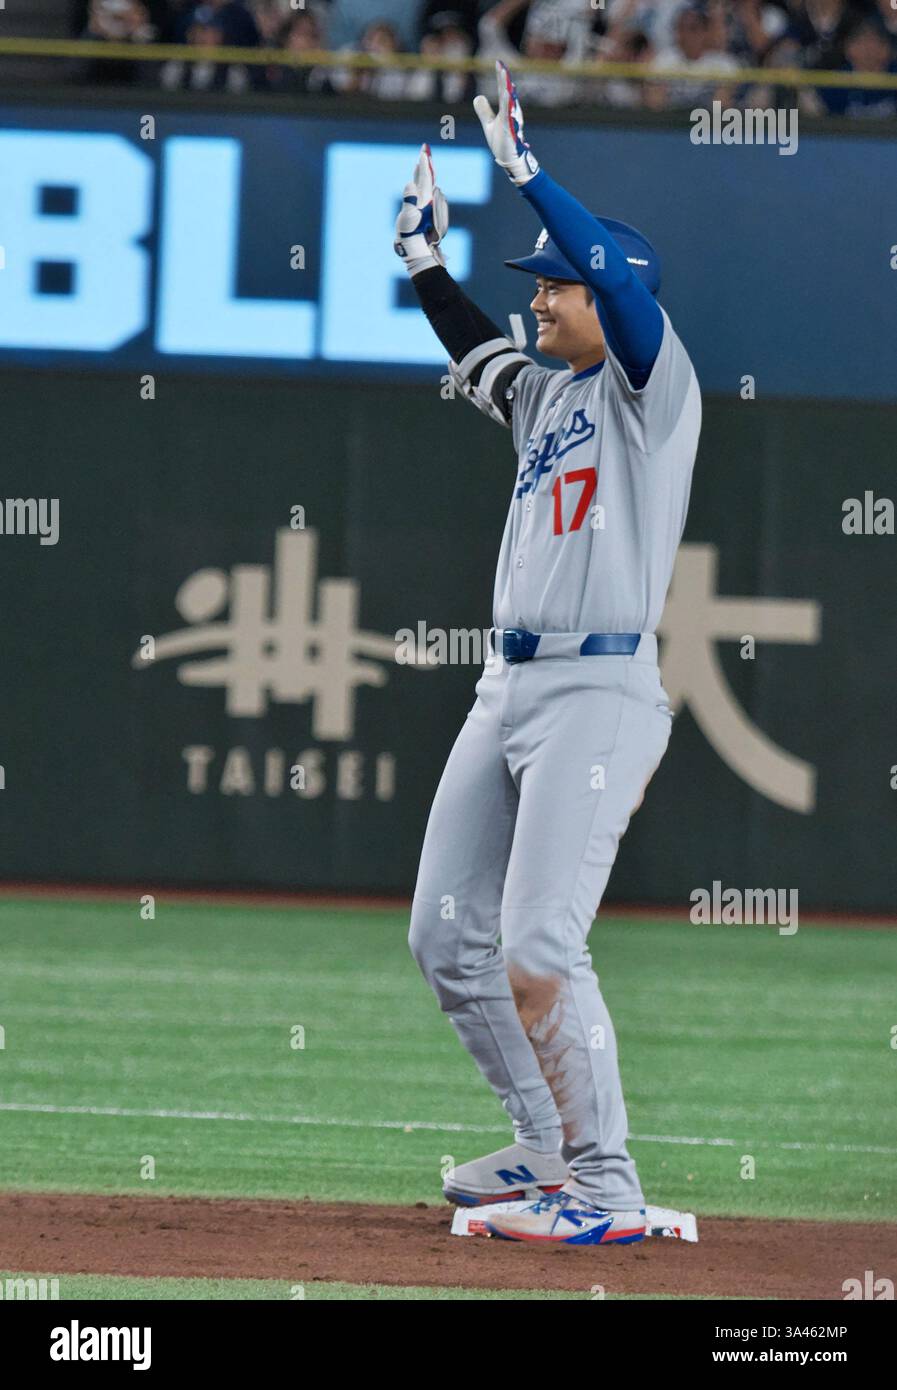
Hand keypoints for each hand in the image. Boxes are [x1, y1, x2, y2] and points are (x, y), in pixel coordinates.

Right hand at [393, 143, 448, 268]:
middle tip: (426, 150)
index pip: (425, 176)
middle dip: (426, 164)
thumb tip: (410, 184)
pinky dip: (425, 186)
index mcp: (425, 199)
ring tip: (424, 161)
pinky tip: (422, 184)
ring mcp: (430, 206)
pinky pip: (427, 194)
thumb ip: (408, 199)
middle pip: (428, 178)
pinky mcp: (428, 211)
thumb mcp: (407, 216)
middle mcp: (430, 200)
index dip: (424, 162)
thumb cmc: (410, 234)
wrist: (417, 248)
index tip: (425, 149)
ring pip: (428, 186)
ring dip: (425, 174)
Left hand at [473, 60, 539, 186]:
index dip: (501, 77)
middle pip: (507, 92)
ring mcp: (511, 122)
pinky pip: (509, 118)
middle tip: (501, 64)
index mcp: (506, 110)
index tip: (498, 63)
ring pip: (509, 103)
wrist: (509, 159)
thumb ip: (484, 110)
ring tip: (505, 76)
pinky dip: (508, 107)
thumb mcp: (489, 123)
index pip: (503, 90)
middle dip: (504, 78)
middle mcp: (510, 113)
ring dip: (507, 89)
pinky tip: (507, 97)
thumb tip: (478, 97)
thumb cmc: (502, 142)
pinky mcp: (510, 132)